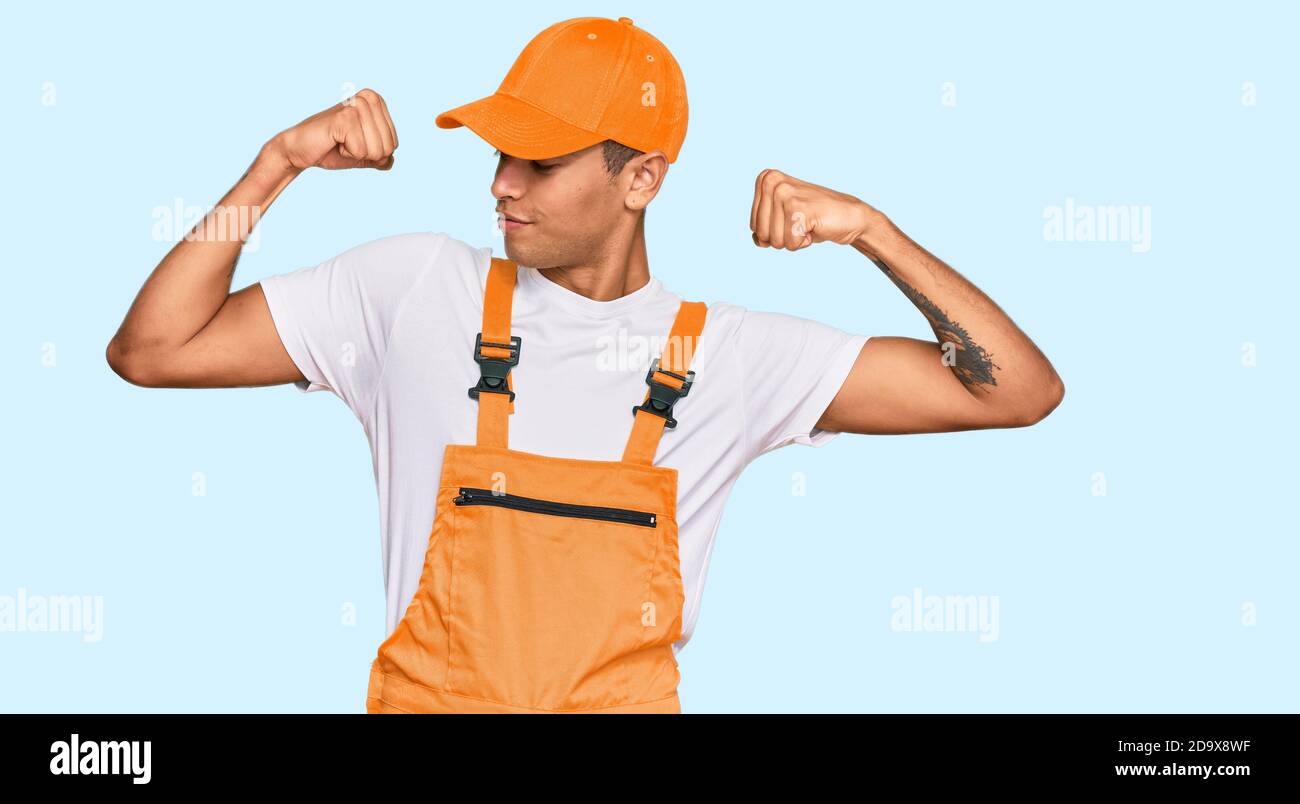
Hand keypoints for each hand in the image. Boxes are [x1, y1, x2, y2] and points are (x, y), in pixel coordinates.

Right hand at [268, 88, 398, 171]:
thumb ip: (382, 157)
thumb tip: (391, 161)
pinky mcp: (344, 117)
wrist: (300, 150)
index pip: (393, 143)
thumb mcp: (363, 154)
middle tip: (345, 143)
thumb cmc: (332, 149)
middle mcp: (368, 98)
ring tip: (339, 140)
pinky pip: (361, 151)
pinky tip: (334, 141)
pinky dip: (347, 153)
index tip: (353, 141)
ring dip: (356, 153)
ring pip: (377, 150)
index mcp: (376, 101)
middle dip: (367, 154)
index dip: (374, 153)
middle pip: (388, 147)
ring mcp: (356, 106)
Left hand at [749, 169, 878, 249]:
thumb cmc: (814, 219)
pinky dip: (804, 243)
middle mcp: (772, 182)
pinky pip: (790, 244)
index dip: (775, 231)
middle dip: (783, 237)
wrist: (849, 216)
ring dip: (794, 240)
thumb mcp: (782, 223)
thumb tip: (758, 240)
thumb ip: (763, 231)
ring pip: (775, 241)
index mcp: (766, 179)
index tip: (794, 217)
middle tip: (802, 221)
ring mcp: (785, 194)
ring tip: (808, 223)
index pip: (754, 227)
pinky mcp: (798, 208)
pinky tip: (815, 227)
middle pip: (762, 235)